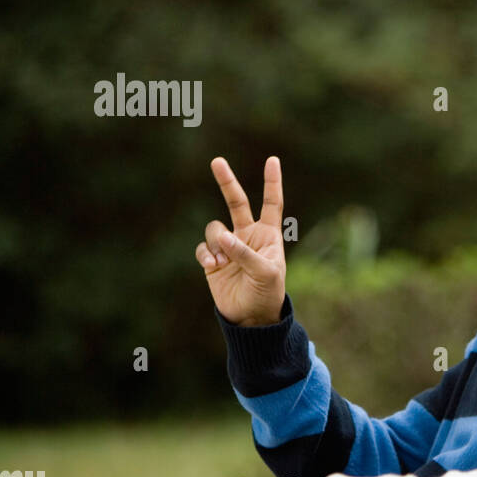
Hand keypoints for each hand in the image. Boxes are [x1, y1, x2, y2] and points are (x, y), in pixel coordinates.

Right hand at [195, 156, 286, 327]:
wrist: (250, 317)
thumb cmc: (267, 292)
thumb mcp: (265, 272)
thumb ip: (245, 252)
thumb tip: (223, 235)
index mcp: (268, 234)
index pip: (272, 203)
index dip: (272, 182)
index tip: (272, 160)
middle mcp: (248, 235)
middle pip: (236, 202)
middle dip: (227, 182)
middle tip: (217, 161)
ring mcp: (229, 246)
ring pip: (215, 228)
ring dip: (217, 243)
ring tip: (224, 262)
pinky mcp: (213, 258)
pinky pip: (204, 247)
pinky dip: (207, 254)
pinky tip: (213, 266)